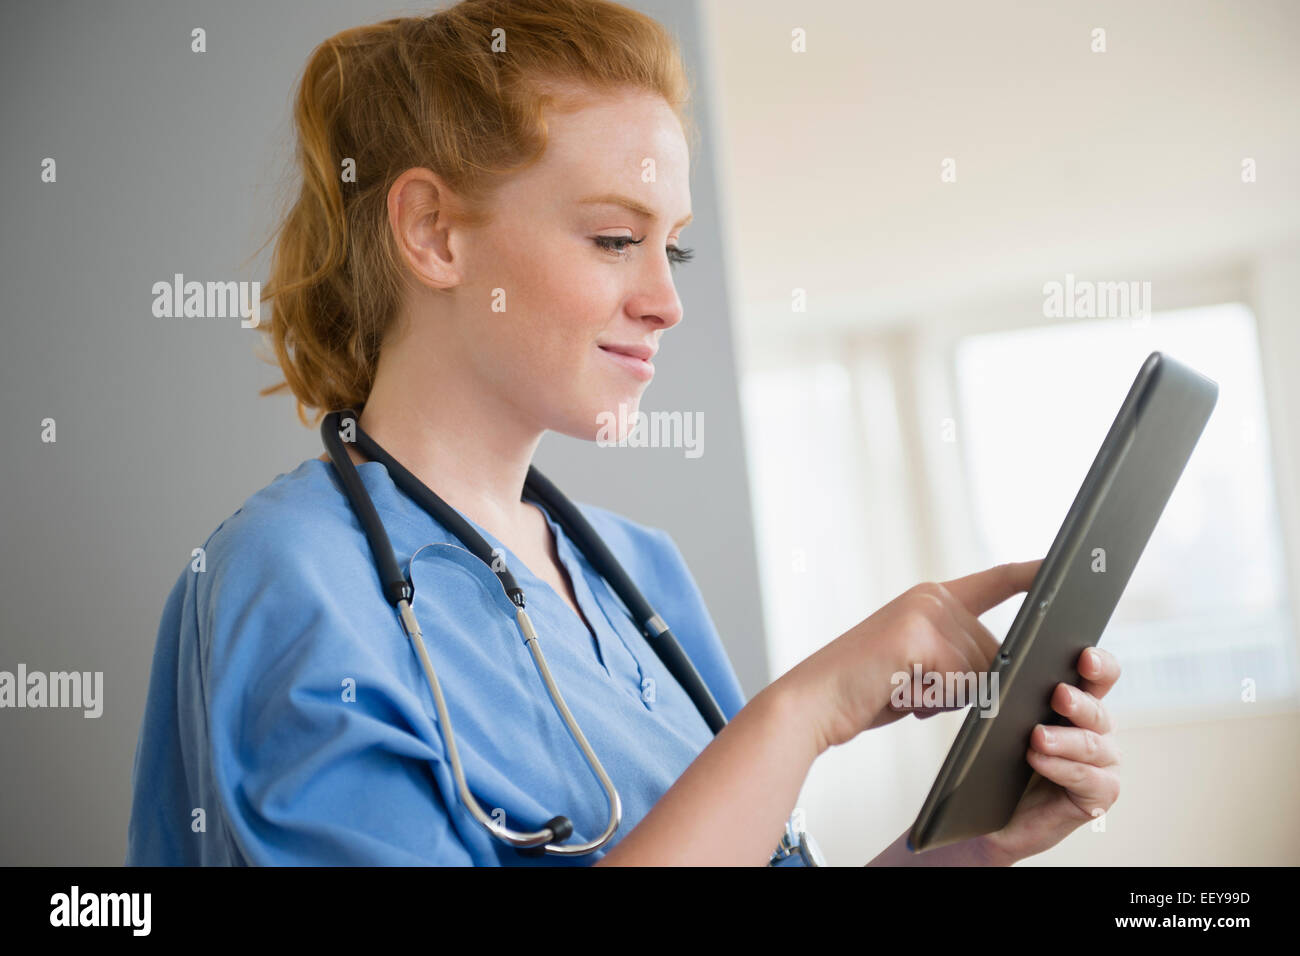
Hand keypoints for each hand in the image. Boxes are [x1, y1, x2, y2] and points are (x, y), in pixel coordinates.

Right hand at [774, 559, 1042, 752]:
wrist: (814, 700)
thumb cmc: (867, 689)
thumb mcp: (923, 667)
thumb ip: (961, 658)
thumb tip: (1005, 670)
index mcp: (932, 598)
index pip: (996, 582)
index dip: (1031, 574)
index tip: (1060, 564)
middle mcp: (932, 597)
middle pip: (995, 651)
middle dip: (967, 686)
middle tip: (915, 691)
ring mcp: (925, 612)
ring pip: (980, 670)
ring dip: (949, 696)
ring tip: (903, 691)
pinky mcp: (917, 635)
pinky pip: (960, 680)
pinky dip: (938, 699)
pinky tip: (904, 695)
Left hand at [978, 646, 1122, 864]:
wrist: (993, 816)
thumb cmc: (1002, 763)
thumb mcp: (1006, 724)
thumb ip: (1016, 699)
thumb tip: (1007, 673)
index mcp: (1079, 705)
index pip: (1100, 676)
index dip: (1098, 664)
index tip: (1084, 655)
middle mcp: (1098, 731)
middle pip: (1097, 710)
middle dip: (1078, 702)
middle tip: (1058, 695)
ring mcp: (1103, 765)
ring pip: (1092, 745)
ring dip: (1064, 739)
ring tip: (1037, 736)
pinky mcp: (1099, 796)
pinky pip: (1087, 778)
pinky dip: (1061, 767)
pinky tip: (1038, 760)